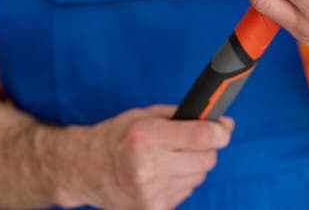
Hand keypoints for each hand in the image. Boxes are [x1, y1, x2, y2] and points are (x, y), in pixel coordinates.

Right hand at [58, 106, 233, 209]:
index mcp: (146, 137)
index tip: (224, 128)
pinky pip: (186, 192)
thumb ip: (185, 116)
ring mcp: (150, 193)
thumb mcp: (146, 115)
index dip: (220, 132)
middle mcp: (148, 167)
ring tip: (168, 159)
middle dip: (206, 148)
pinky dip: (181, 182)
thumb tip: (224, 125)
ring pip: (198, 176)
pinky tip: (161, 175)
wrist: (84, 169)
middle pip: (206, 159)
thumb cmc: (118, 136)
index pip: (200, 137)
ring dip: (192, 166)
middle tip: (191, 142)